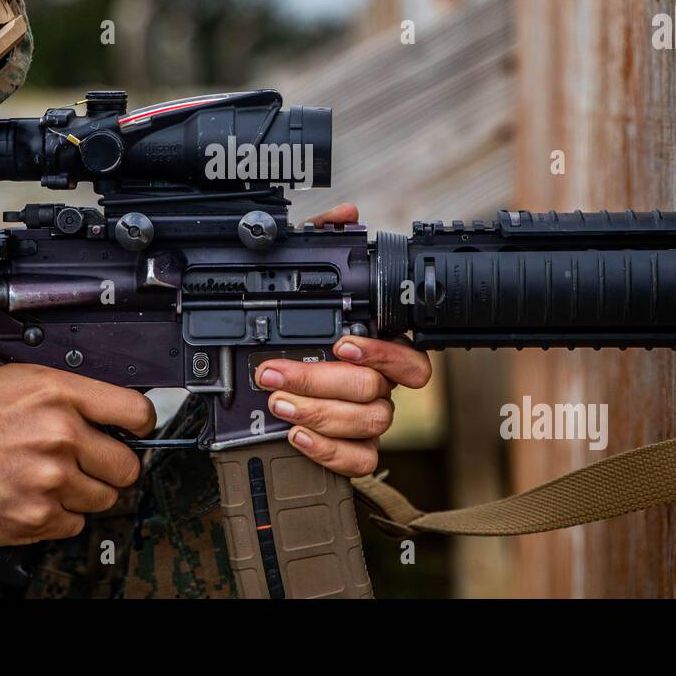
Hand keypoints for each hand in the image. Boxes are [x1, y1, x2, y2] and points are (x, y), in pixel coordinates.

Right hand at [0, 363, 154, 548]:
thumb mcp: (17, 382)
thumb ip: (68, 393)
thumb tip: (108, 409)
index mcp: (58, 393)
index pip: (135, 411)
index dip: (140, 424)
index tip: (136, 430)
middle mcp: (60, 434)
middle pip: (127, 465)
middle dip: (112, 466)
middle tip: (88, 462)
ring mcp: (52, 479)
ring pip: (104, 498)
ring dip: (84, 493)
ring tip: (50, 479)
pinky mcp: (39, 517)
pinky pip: (75, 524)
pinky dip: (59, 516)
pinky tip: (34, 497)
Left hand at [254, 203, 431, 477]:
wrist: (265, 386)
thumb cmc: (296, 330)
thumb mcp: (301, 279)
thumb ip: (322, 242)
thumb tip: (347, 214)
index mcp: (378, 350)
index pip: (411, 357)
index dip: (382, 352)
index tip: (341, 342)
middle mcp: (381, 387)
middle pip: (374, 389)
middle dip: (319, 380)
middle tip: (273, 372)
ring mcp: (372, 421)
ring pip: (369, 424)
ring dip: (319, 412)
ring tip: (278, 402)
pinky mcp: (356, 452)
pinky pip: (359, 460)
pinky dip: (328, 450)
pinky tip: (297, 434)